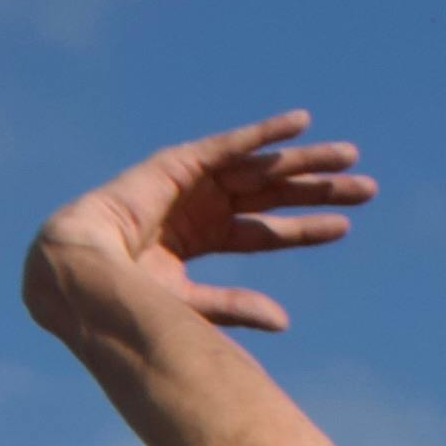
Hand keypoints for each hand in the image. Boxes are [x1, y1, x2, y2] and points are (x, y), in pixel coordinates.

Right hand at [23, 109, 370, 360]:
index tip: (347, 227)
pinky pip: (231, 144)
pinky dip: (264, 133)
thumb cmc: (122, 300)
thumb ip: (235, 310)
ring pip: (260, 167)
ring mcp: (192, 182)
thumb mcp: (190, 309)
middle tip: (367, 186)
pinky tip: (300, 123)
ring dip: (304, 159)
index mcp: (204, 240)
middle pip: (272, 195)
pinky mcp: (180, 163)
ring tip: (348, 155)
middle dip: (317, 190)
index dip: (305, 230)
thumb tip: (285, 321)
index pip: (265, 233)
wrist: (78, 276)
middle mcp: (203, 206)